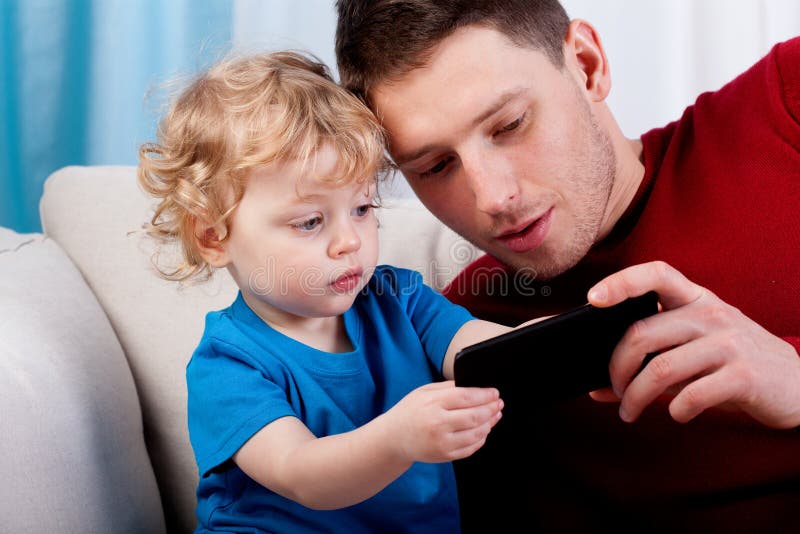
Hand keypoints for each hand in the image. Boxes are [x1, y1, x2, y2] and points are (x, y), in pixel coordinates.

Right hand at [384, 381, 502, 462]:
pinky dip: (481, 438)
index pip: (466, 397)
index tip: (495, 393)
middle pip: (474, 416)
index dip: (485, 395)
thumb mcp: (424, 392)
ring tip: (495, 415)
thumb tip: (473, 386)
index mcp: (432, 403)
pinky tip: (484, 430)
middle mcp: (437, 424)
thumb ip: (448, 387)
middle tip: (499, 404)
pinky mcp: (445, 456)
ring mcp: (442, 442)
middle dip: (491, 409)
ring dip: (490, 424)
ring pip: (476, 434)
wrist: (394, 438)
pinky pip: (471, 448)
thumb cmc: (409, 412)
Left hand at [587, 261, 799, 428]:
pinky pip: (692, 395)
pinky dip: (675, 409)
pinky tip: (676, 414)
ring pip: (660, 369)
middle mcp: (711, 314)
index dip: (621, 282)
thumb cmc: (731, 363)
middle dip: (616, 368)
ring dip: (636, 397)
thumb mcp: (692, 351)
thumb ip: (649, 361)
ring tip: (630, 411)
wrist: (796, 383)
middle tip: (614, 391)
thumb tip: (596, 389)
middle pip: (642, 333)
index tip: (592, 298)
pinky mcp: (744, 375)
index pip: (656, 273)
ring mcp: (729, 343)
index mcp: (696, 299)